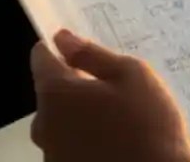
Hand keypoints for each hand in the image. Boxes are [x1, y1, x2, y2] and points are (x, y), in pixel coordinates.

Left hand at [30, 29, 189, 161]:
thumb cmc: (148, 122)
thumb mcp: (132, 74)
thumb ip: (92, 55)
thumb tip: (62, 39)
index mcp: (55, 93)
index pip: (41, 58)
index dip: (59, 48)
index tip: (82, 51)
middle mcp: (42, 124)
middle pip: (51, 92)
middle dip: (75, 86)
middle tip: (114, 90)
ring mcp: (50, 153)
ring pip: (60, 120)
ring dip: (80, 114)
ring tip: (118, 119)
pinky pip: (68, 144)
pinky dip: (84, 138)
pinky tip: (114, 140)